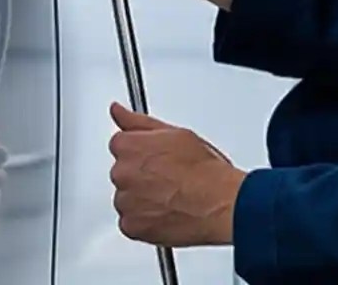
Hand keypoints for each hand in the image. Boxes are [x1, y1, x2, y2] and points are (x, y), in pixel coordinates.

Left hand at [108, 102, 245, 247]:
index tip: (157, 159)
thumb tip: (118, 110)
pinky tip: (166, 213)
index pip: (121, 144)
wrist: (219, 203)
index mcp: (129, 146)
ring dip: (141, 198)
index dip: (142, 152)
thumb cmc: (204, 170)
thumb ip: (139, 123)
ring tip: (171, 197)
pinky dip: (144, 220)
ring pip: (126, 197)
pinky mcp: (131, 226)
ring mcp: (125, 201)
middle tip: (169, 179)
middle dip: (141, 175)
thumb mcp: (175, 133)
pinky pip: (130, 222)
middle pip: (123, 171)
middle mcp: (121, 173)